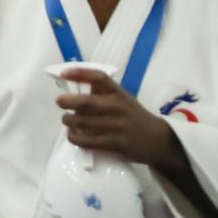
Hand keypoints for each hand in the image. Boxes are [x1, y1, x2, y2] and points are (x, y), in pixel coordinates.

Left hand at [56, 67, 185, 170]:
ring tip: (67, 120)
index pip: (99, 77)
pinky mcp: (115, 144)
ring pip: (83, 123)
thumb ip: (102, 92)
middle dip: (68, 101)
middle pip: (88, 102)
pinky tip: (73, 135)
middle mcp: (118, 108)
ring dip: (69, 121)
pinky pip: (88, 141)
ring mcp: (117, 127)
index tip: (63, 73)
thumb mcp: (123, 99)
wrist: (158, 141)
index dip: (79, 73)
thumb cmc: (134, 116)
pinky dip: (75, 137)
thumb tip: (72, 85)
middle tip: (59, 101)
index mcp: (119, 93)